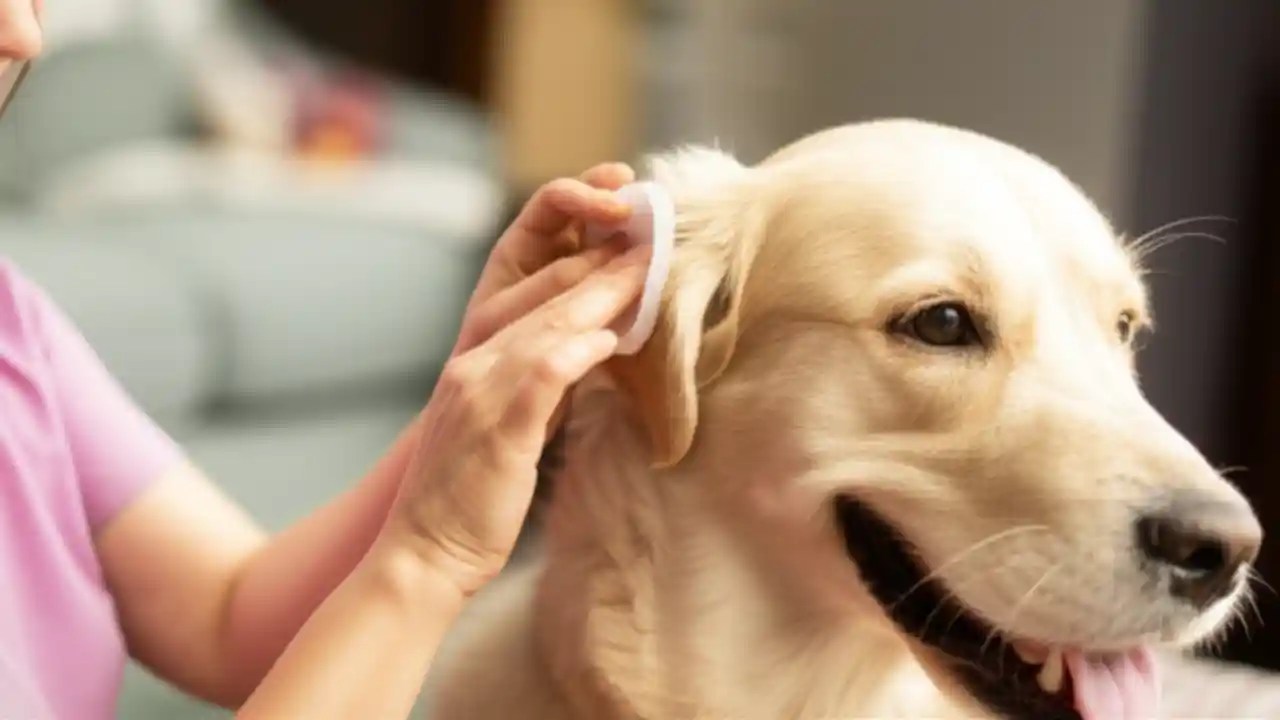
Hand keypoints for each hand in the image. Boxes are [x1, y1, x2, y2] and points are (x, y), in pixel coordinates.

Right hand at [378, 167, 648, 596]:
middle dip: (596, 264)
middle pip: (541, 301)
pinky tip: (607, 335)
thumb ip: (541, 384)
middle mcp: (472, 365)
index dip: (579, 265)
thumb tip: (591, 347)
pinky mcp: (496, 432)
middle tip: (645, 233)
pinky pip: (538, 380)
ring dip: (597, 294)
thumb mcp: (507, 425)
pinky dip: (573, 352)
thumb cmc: (472, 494)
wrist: (423, 553)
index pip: (531, 298)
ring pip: (544, 327)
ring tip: (642, 267)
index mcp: (474, 361)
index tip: (625, 242)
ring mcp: (480, 395)